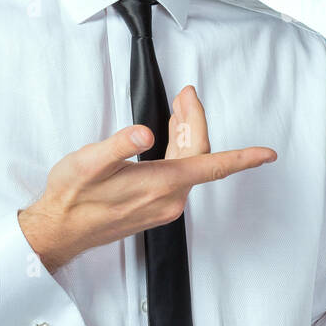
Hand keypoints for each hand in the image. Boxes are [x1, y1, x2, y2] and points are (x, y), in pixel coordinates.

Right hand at [18, 85, 276, 271]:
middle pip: (199, 155)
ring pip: (189, 165)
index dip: (243, 157)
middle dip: (196, 121)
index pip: (212, 165)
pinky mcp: (155, 207)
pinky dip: (179, 151)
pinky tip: (168, 136)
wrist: (58, 231)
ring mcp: (163, 206)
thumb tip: (143, 132)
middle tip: (185, 94)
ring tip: (177, 108)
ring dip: (186, 135)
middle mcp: (169, 199)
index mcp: (160, 185)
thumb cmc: (70, 198)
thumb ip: (117, 145)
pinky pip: (179, 175)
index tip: (267, 154)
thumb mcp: (87, 162)